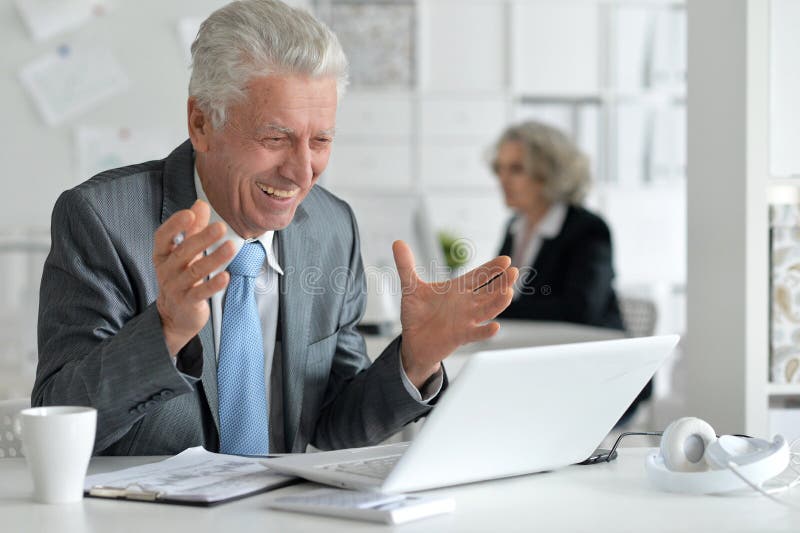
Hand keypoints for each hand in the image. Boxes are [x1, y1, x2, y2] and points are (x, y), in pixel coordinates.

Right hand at [153, 200, 234, 355]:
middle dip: (202, 238)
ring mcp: (176, 287)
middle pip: (183, 252)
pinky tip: (226, 276)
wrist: (175, 315)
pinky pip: (201, 293)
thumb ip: (193, 229)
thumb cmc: (181, 278)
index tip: (189, 214)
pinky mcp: (188, 303)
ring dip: (214, 258)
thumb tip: (200, 204)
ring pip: (195, 271)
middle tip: (220, 227)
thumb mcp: (184, 253)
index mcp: (163, 255)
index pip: (163, 237)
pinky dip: (213, 285)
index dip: (174, 225)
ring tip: (232, 246)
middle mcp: (167, 270)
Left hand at [392, 240, 517, 387]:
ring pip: (487, 310)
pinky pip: (476, 333)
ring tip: (508, 293)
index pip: (479, 276)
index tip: (505, 260)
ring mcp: (465, 320)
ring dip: (498, 303)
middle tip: (513, 272)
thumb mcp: (410, 288)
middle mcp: (466, 304)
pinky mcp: (460, 336)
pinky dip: (485, 331)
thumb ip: (406, 265)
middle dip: (502, 282)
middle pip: (489, 291)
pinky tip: (495, 327)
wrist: (413, 341)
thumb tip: (398, 242)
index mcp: (457, 290)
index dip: (492, 269)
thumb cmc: (417, 314)